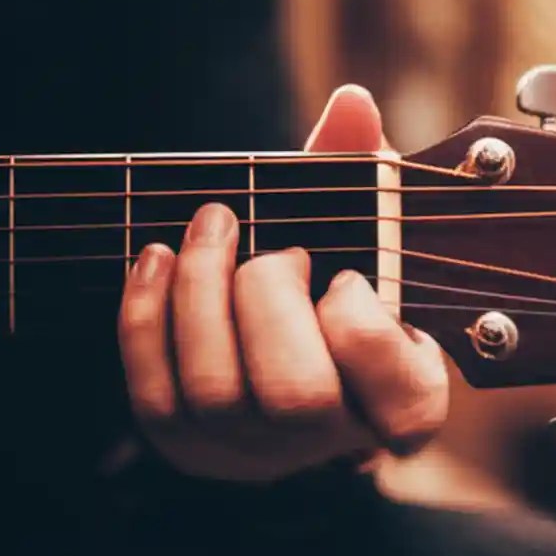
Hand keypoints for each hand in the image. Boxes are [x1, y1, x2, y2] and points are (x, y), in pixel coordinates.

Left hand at [116, 86, 447, 482]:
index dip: (361, 323)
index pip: (401, 395)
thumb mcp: (367, 233)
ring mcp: (258, 452)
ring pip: (216, 391)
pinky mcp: (191, 445)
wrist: (289, 356)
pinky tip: (160, 257)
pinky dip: (148, 314)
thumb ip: (366, 170)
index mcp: (407, 400)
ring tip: (215, 228)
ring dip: (203, 288)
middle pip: (295, 394)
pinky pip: (155, 392)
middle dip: (270, 296)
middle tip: (280, 250)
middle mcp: (335, 440)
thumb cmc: (340, 283)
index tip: (348, 275)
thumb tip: (351, 103)